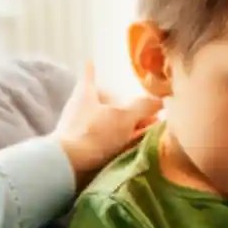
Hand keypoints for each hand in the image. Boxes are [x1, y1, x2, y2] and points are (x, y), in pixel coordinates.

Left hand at [55, 63, 161, 189]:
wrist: (68, 167)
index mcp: (85, 92)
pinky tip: (131, 147)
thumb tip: (159, 100)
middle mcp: (79, 107)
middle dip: (123, 105)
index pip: (90, 73)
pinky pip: (102, 140)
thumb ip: (143, 107)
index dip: (93, 67)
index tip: (92, 60)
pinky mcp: (79, 148)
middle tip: (146, 112)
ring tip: (144, 132)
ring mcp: (77, 128)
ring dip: (123, 126)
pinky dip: (117, 142)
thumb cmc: (94, 133)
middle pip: (103, 101)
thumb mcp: (124, 117)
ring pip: (104, 122)